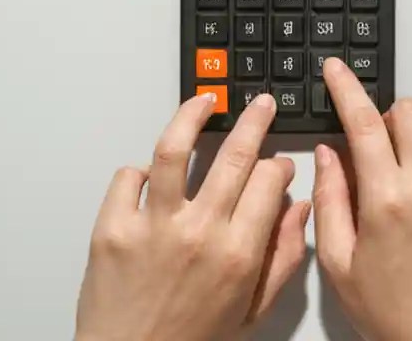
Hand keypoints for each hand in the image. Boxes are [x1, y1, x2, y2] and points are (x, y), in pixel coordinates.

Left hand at [75, 92, 310, 340]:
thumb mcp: (253, 311)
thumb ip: (283, 259)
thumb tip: (299, 210)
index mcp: (239, 253)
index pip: (270, 181)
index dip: (279, 164)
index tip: (279, 163)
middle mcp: (199, 232)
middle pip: (234, 153)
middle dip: (254, 120)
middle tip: (260, 106)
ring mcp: (152, 226)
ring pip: (175, 147)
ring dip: (193, 114)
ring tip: (204, 100)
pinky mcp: (112, 227)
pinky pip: (128, 176)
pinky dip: (141, 168)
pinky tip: (153, 171)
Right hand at [313, 58, 411, 340]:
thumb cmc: (390, 308)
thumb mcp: (338, 260)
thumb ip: (330, 198)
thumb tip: (329, 153)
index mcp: (386, 200)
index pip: (363, 122)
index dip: (346, 88)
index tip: (336, 71)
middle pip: (410, 110)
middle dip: (386, 114)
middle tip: (374, 142)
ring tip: (405, 157)